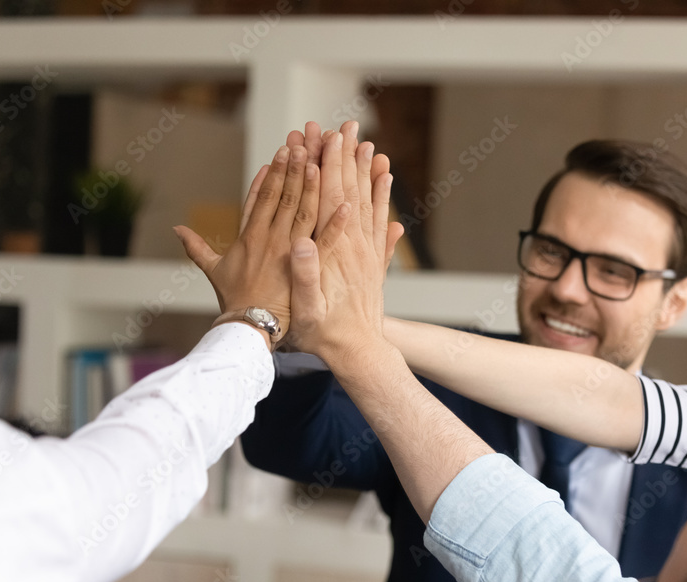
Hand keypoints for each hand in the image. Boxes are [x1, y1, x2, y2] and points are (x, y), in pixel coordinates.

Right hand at [174, 145, 318, 342]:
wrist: (250, 329)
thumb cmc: (233, 303)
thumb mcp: (213, 272)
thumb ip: (197, 247)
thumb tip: (177, 229)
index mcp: (250, 238)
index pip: (263, 198)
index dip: (272, 174)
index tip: (280, 153)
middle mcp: (271, 240)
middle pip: (285, 197)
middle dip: (294, 168)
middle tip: (304, 143)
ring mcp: (290, 253)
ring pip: (304, 212)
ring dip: (313, 185)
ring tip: (322, 159)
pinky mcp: (308, 270)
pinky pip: (326, 243)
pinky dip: (337, 224)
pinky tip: (348, 204)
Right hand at [287, 129, 404, 364]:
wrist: (359, 351)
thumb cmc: (324, 332)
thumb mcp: (306, 308)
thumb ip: (305, 275)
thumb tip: (302, 242)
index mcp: (337, 251)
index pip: (332, 197)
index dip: (328, 165)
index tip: (326, 136)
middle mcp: (357, 245)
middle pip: (351, 190)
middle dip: (346, 157)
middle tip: (344, 126)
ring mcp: (369, 250)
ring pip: (369, 201)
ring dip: (367, 171)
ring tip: (367, 142)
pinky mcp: (375, 259)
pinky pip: (381, 219)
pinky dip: (383, 196)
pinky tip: (385, 179)